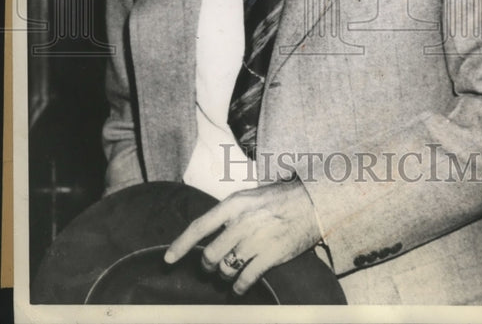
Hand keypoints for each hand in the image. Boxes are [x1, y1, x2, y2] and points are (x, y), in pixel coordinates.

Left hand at [164, 179, 321, 294]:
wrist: (312, 201)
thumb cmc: (280, 198)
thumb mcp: (251, 195)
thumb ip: (230, 212)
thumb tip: (210, 233)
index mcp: (235, 203)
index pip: (199, 226)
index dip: (180, 245)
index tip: (168, 259)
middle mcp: (242, 222)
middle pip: (210, 254)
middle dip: (207, 265)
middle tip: (211, 266)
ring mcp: (256, 240)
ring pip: (226, 268)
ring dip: (224, 275)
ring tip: (229, 272)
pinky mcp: (271, 256)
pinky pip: (245, 279)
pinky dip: (239, 287)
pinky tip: (240, 286)